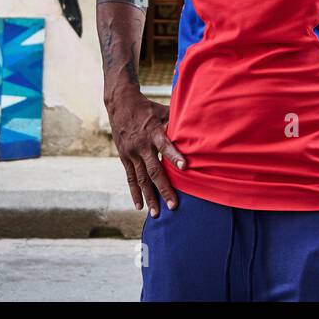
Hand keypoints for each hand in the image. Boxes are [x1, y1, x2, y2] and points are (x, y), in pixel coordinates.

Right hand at [107, 90, 186, 217]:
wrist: (120, 104)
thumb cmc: (148, 108)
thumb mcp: (163, 111)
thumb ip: (177, 123)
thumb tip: (198, 130)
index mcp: (154, 132)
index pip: (165, 145)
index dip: (174, 156)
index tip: (185, 167)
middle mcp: (142, 145)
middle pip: (154, 170)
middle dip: (164, 189)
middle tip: (173, 206)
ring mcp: (131, 153)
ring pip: (141, 179)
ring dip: (149, 196)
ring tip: (157, 213)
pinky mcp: (124, 158)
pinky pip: (130, 178)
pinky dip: (135, 192)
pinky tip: (140, 206)